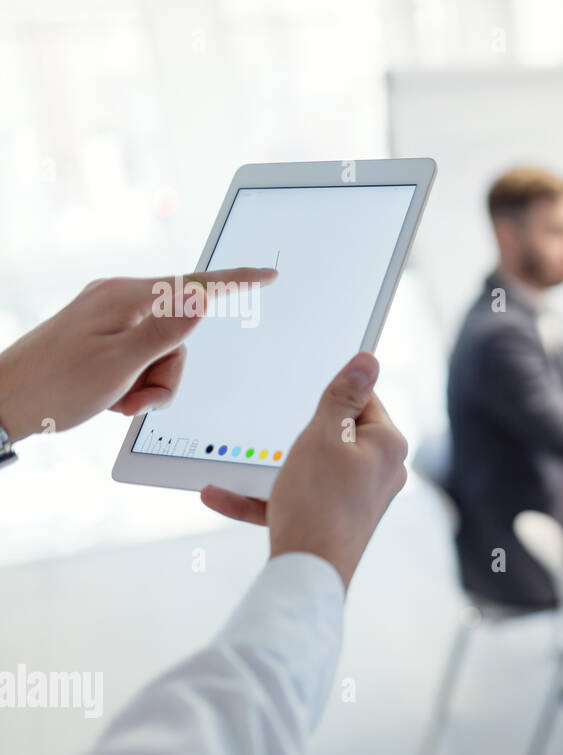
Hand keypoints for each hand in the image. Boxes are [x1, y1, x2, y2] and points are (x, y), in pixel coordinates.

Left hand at [0, 268, 276, 441]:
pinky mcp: (103, 334)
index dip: (236, 283)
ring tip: (118, 400)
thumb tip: (204, 297)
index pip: (194, 286)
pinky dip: (135, 382)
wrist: (2, 402)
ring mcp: (110, 317)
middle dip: (167, 374)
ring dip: (150, 384)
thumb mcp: (119, 365)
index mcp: (125, 298)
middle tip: (135, 398)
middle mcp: (119, 299)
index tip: (268, 275)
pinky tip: (111, 396)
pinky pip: (142, 356)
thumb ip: (168, 332)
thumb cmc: (54, 387)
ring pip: (164, 352)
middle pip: (180, 335)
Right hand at [200, 353, 407, 589]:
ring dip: (274, 466)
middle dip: (304, 432)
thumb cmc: (318, 503)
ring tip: (242, 463)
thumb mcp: (323, 436)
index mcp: (387, 445)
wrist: (308, 574)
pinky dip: (265, 496)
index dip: (333, 395)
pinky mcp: (337, 520)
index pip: (365, 399)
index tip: (306, 397)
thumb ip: (343, 396)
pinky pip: (297, 498)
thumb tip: (368, 360)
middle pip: (339, 432)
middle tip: (275, 435)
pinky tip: (217, 493)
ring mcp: (360, 498)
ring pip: (314, 466)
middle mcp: (383, 471)